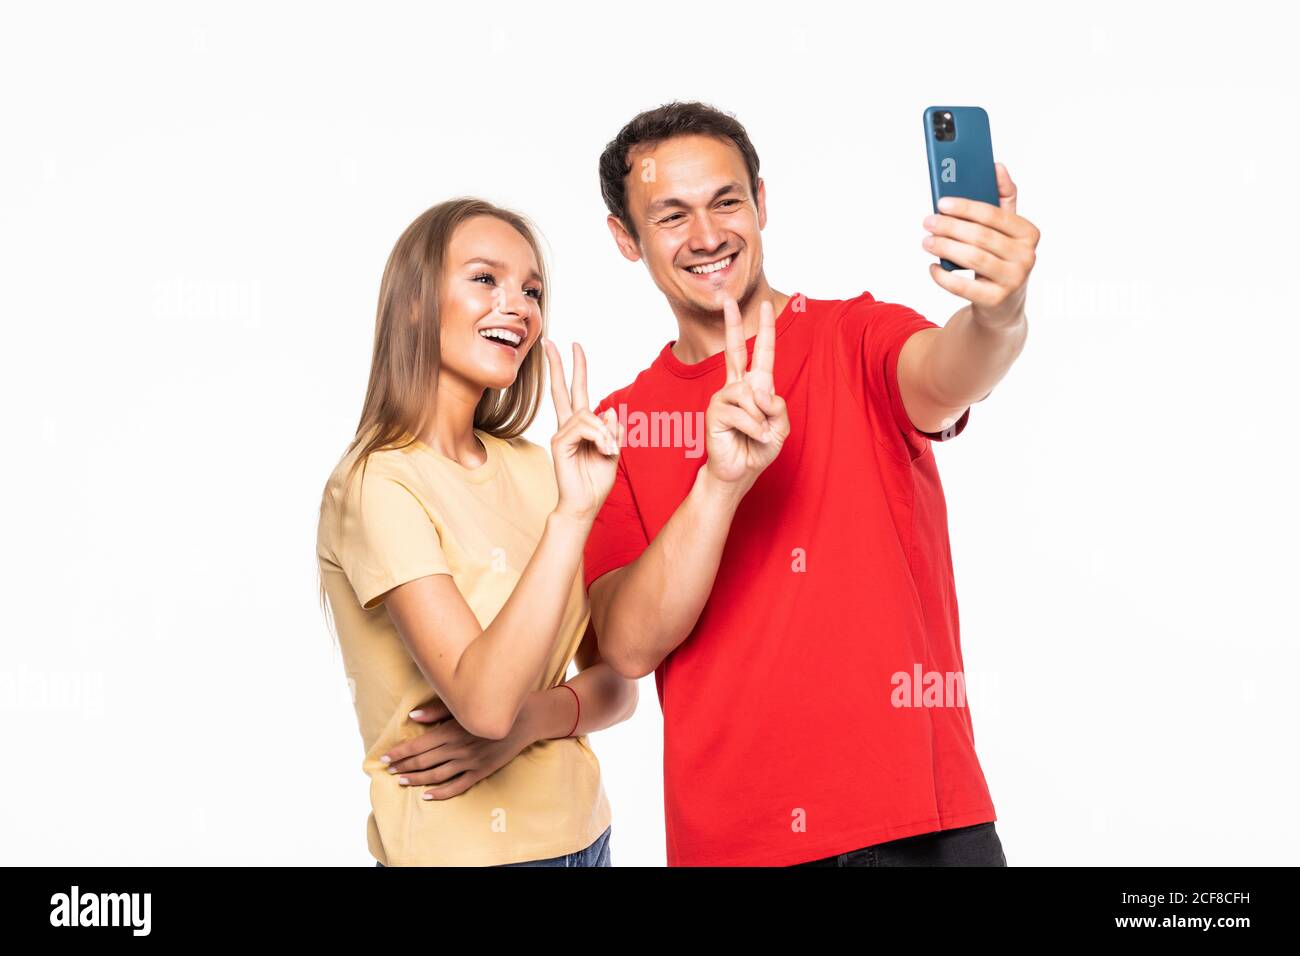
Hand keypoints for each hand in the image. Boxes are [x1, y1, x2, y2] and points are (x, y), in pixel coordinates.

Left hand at [379, 696, 536, 799]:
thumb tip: (412, 716)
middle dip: (404, 766)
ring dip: (417, 779)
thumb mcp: (466, 705)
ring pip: (437, 775)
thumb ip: (438, 711)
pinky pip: (458, 786)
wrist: (527, 718)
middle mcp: (459, 748)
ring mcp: (471, 762)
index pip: (419, 745)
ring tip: (402, 780)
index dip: (400, 752)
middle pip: (425, 761)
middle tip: (389, 770)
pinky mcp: (482, 771)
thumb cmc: (495, 706)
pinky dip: (441, 792)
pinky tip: (427, 794)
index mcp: (453, 729)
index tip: (384, 757)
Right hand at [541, 338, 624, 522]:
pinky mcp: (559, 443)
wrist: (585, 504)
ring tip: (609, 450)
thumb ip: (612, 430)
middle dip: (559, 365)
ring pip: (587, 414)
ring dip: (604, 432)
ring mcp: (561, 434)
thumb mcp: (614, 451)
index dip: (577, 369)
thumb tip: (608, 410)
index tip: (575, 347)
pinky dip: (598, 437)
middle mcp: (568, 426)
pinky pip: (582, 428)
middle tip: (549, 343)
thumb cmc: (597, 480)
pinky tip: (603, 450)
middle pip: (562, 390)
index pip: (577, 392)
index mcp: (581, 426)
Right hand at [704, 296, 789, 487]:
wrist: (739, 472)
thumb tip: (759, 389)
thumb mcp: (780, 427)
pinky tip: (751, 437)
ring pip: (752, 395)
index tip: (764, 306)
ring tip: (758, 434)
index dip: (764, 330)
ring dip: (761, 419)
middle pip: (735, 349)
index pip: (761, 354)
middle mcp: (737, 387)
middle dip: (733, 324)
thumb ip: (777, 406)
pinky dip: (753, 427)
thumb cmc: (758, 448)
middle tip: (726, 299)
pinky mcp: (715, 412)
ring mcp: (723, 397)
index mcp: (755, 387)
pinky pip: (743, 412)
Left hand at [922, 162, 1039, 327]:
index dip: (967, 207)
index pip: (995, 215)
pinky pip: (964, 286)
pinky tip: (932, 267)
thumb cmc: (1001, 259)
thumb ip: (1003, 198)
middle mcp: (1026, 257)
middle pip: (981, 236)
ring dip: (945, 247)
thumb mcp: (1006, 231)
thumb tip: (997, 166)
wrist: (1002, 306)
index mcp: (1029, 233)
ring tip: (926, 241)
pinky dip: (944, 276)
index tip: (941, 202)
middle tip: (928, 221)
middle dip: (950, 227)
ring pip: (973, 258)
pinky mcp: (995, 301)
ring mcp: (1013, 280)